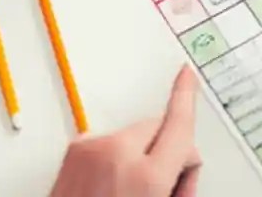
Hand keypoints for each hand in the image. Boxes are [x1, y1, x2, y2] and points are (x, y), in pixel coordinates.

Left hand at [49, 66, 200, 196]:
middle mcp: (116, 154)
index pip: (179, 125)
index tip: (187, 76)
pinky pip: (109, 144)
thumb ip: (180, 186)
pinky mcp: (74, 152)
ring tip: (129, 192)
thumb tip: (184, 169)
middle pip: (158, 128)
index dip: (186, 97)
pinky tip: (111, 187)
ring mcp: (90, 150)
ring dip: (139, 155)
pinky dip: (115, 159)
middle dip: (167, 150)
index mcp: (146, 176)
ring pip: (133, 135)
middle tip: (164, 190)